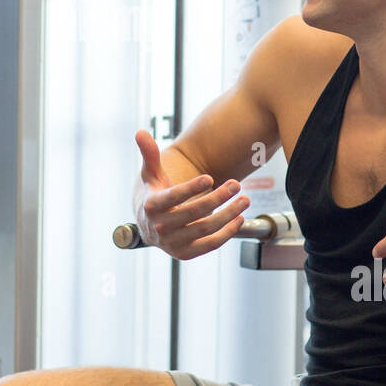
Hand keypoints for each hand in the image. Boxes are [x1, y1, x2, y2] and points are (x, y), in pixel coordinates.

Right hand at [134, 129, 248, 258]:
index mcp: (151, 206)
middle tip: (236, 184)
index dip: (191, 188)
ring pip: (205, 229)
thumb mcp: (150, 173)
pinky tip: (238, 218)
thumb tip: (141, 132)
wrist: (149, 225)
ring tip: (244, 199)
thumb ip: (149, 153)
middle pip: (193, 213)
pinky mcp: (185, 253)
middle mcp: (160, 227)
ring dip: (228, 214)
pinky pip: (210, 245)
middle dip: (218, 198)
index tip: (210, 177)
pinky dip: (227, 233)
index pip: (173, 197)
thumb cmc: (154, 194)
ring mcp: (173, 242)